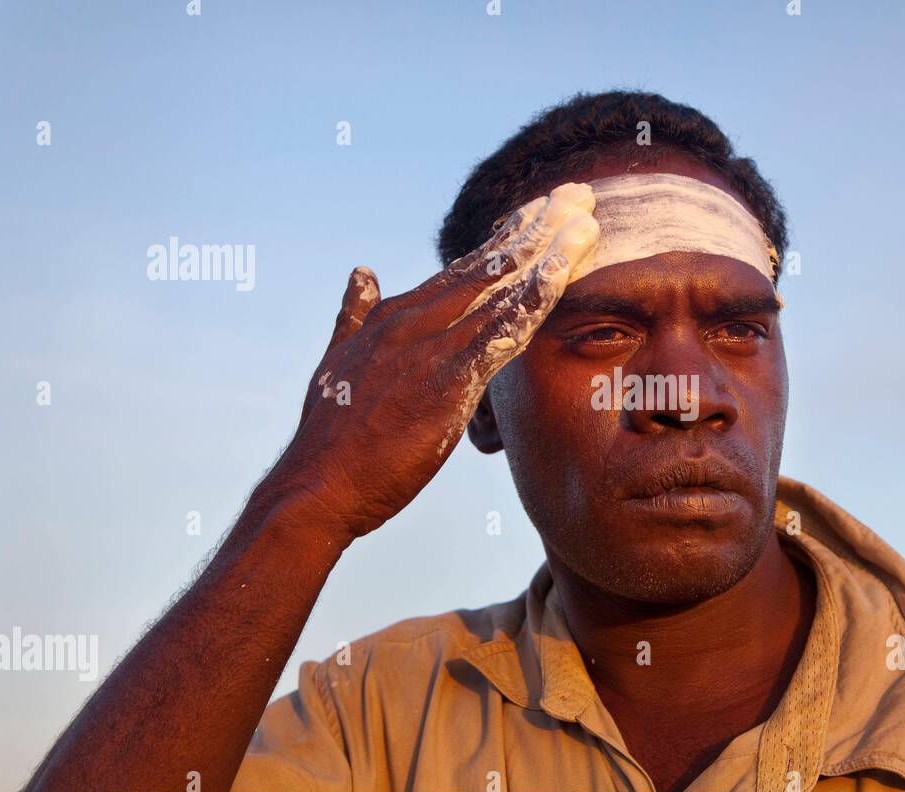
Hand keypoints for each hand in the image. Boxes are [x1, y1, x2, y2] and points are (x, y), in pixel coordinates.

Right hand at [274, 182, 598, 539]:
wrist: (317, 484)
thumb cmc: (331, 437)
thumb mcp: (338, 361)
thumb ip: (354, 314)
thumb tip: (361, 273)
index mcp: (396, 316)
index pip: (465, 268)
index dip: (508, 238)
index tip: (541, 211)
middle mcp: (416, 319)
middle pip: (491, 264)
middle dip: (538, 228)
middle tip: (578, 194)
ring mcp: (433, 346)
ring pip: (504, 288)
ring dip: (550, 252)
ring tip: (587, 220)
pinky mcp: (449, 378)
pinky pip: (504, 331)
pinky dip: (536, 299)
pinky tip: (564, 274)